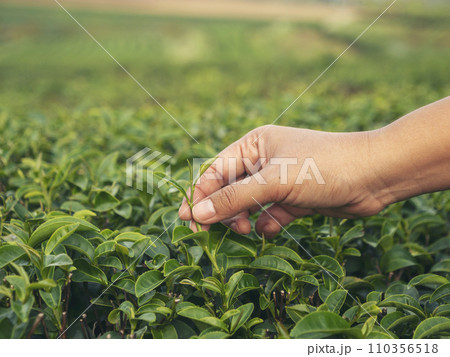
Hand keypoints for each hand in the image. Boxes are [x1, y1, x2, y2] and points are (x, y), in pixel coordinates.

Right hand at [178, 125, 385, 237]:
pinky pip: (270, 214)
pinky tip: (270, 230)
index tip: (186, 219)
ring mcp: (280, 181)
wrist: (375, 176)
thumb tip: (196, 214)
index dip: (199, 194)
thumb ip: (234, 199)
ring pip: (249, 204)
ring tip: (243, 231)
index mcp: (254, 145)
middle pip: (230, 189)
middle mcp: (264, 161)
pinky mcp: (294, 199)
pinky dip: (267, 224)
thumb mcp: (274, 182)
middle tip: (208, 234)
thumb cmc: (323, 167)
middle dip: (220, 210)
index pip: (216, 170)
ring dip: (242, 219)